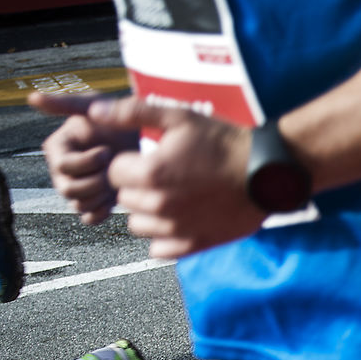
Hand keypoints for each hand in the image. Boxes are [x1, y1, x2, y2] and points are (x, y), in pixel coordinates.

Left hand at [32, 94, 265, 258]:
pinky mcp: (193, 244)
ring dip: (147, 212)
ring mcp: (175, 228)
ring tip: (173, 196)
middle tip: (166, 174)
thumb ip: (132, 112)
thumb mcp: (179, 117)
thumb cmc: (224, 141)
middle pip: (124, 198)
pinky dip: (162, 237)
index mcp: (151, 172)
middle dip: (138, 185)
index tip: (149, 157)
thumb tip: (94, 110)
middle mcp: (159, 204)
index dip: (129, 162)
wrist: (267, 171)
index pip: (114, 172)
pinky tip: (178, 219)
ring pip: (137, 224)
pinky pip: (157, 250)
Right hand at [32, 94, 138, 226]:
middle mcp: (61, 171)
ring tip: (117, 180)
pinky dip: (101, 213)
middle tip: (115, 169)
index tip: (107, 151)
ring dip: (101, 196)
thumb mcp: (93, 106)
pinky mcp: (91, 203)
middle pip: (68, 190)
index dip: (89, 162)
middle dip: (96, 182)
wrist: (140, 138)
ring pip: (78, 206)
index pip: (64, 167)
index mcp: (57, 149)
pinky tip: (113, 199)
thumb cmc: (115, 119)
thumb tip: (32, 97)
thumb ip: (65, 103)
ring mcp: (76, 189)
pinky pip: (88, 218)